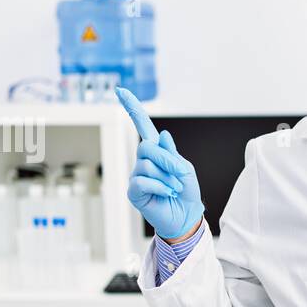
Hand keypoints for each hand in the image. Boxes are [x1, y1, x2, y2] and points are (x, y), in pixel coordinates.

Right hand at [116, 87, 204, 240]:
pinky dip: (161, 187)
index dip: (133, 108)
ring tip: (174, 188)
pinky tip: (167, 194)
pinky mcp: (134, 191)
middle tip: (179, 174)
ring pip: (147, 165)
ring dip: (167, 177)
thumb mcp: (184, 168)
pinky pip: (143, 181)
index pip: (142, 126)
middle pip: (147, 147)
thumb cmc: (186, 192)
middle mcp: (143, 161)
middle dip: (167, 160)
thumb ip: (172, 153)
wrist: (186, 216)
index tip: (120, 91)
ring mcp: (137, 175)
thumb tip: (161, 135)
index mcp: (157, 151)